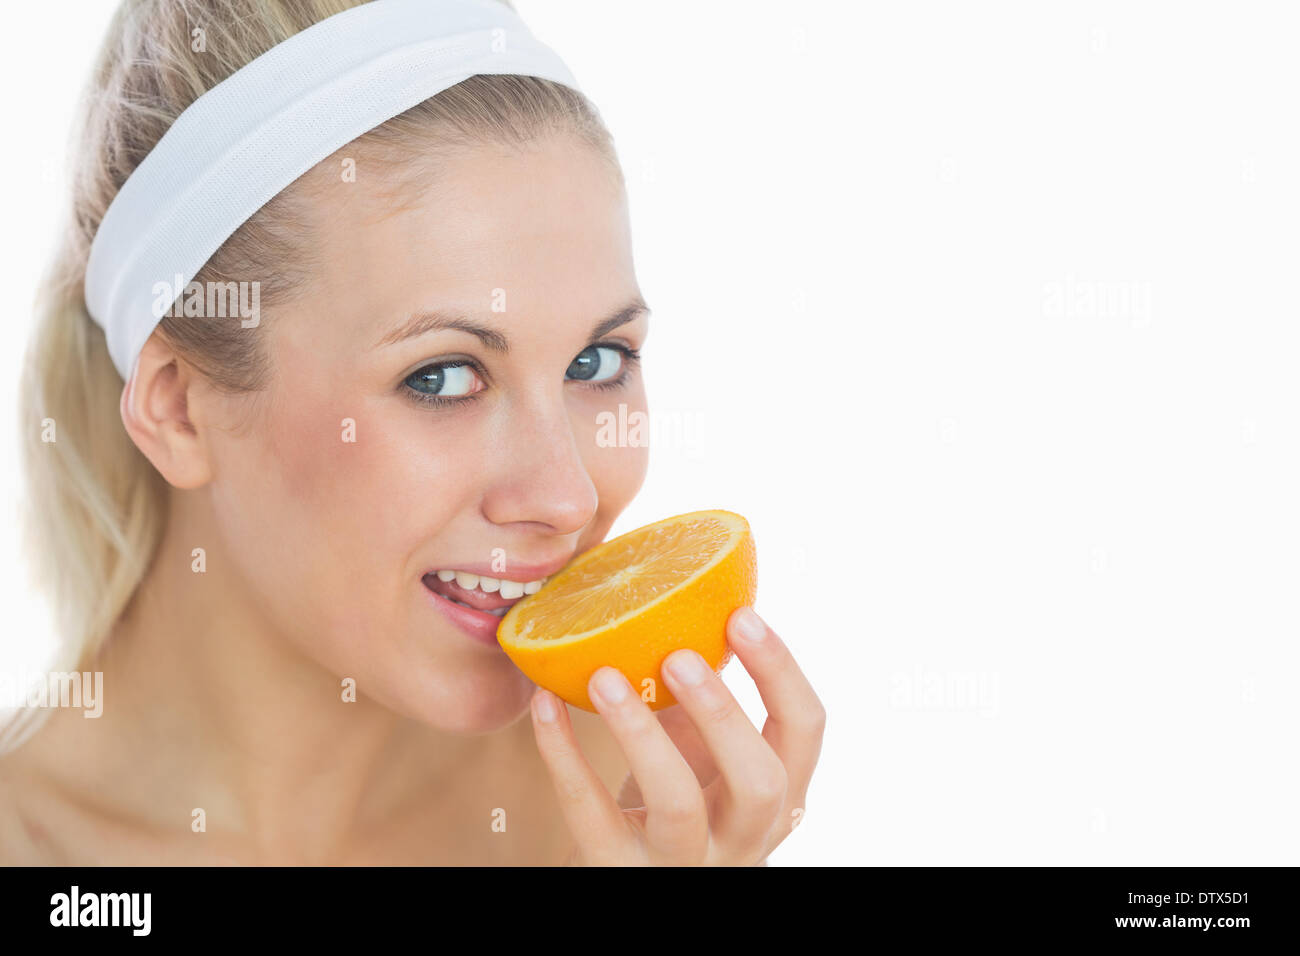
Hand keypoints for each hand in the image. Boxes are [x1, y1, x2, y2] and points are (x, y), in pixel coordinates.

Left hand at [529, 606, 825, 865]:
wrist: (630, 875)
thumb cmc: (673, 802)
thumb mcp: (704, 759)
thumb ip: (702, 703)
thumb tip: (681, 601)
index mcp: (778, 793)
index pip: (805, 731)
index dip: (781, 671)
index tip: (740, 614)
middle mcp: (744, 837)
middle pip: (760, 781)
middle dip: (722, 712)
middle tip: (678, 655)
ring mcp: (684, 863)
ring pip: (678, 804)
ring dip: (641, 733)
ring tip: (604, 676)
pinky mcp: (621, 871)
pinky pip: (591, 814)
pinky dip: (564, 754)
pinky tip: (545, 703)